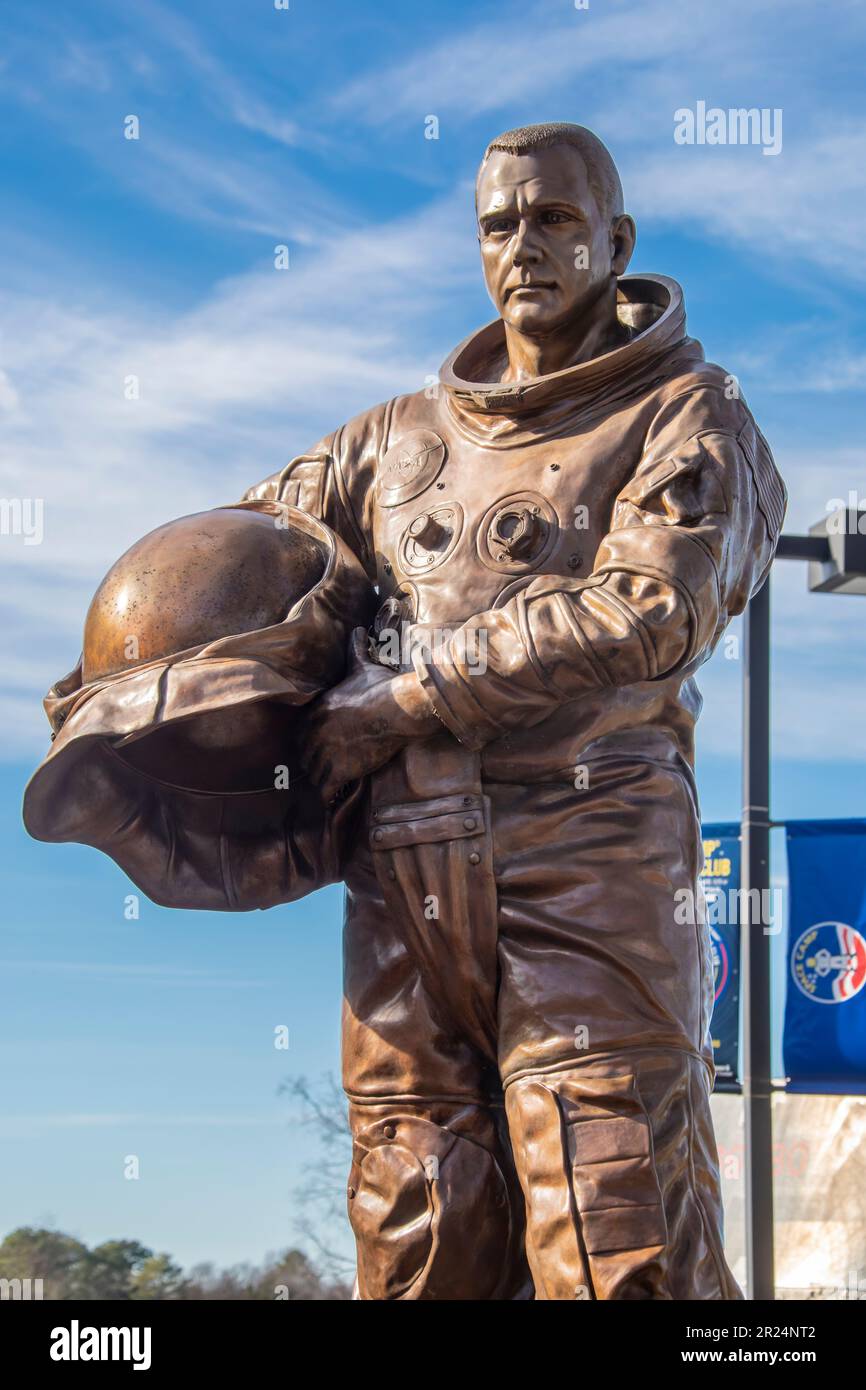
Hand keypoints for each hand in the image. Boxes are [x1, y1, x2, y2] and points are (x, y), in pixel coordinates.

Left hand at [300, 628, 439, 800]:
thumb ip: (355, 650)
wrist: (399, 708)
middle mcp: (316, 731)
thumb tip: (358, 629)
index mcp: (318, 710)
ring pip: (313, 775)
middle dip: (313, 764)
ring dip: (321, 781)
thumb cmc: (383, 687)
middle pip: (304, 756)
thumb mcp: (363, 666)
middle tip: (324, 770)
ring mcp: (326, 752)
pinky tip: (333, 799)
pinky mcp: (339, 769)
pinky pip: (325, 789)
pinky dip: (328, 796)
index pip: (300, 733)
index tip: (316, 750)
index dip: (307, 743)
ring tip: (329, 787)